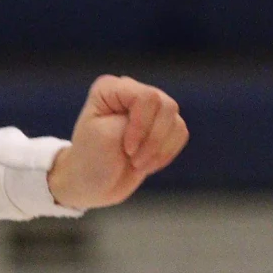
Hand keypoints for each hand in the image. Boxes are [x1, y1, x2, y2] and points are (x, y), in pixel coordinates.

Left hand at [46, 75, 188, 209]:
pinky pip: (180, 134)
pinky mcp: (161, 126)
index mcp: (111, 88)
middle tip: (133, 160)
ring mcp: (150, 108)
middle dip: (153, 140)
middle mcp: (132, 92)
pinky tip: (147, 163)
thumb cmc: (92, 158)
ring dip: (159, 149)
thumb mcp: (107, 134)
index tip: (127, 149)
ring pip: (176, 122)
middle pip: (167, 107)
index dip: (142, 125)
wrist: (93, 183)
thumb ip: (136, 119)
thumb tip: (166, 110)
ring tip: (137, 163)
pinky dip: (166, 153)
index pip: (146, 97)